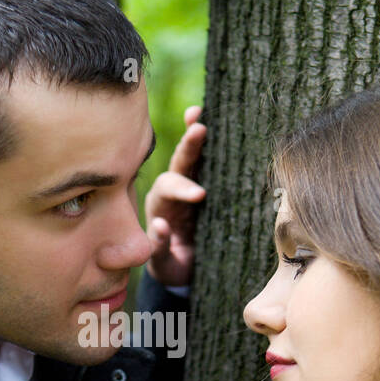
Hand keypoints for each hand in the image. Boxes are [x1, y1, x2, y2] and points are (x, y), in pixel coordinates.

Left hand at [144, 104, 205, 287]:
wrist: (182, 266)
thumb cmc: (171, 264)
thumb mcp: (164, 263)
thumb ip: (158, 247)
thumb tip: (159, 225)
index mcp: (160, 205)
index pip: (168, 188)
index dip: (182, 189)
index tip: (199, 195)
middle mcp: (174, 189)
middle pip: (179, 162)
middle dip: (189, 146)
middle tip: (200, 129)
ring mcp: (192, 184)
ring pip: (195, 157)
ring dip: (198, 135)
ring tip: (200, 114)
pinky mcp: (211, 184)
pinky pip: (212, 162)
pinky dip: (214, 144)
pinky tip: (221, 123)